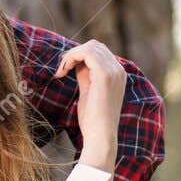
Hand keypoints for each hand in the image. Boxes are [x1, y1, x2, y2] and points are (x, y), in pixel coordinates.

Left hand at [53, 39, 122, 169]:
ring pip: (90, 46)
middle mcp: (119, 70)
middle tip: (60, 70)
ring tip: (61, 72)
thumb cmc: (92, 119)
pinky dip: (71, 58)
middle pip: (94, 45)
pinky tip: (63, 72)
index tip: (63, 70)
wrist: (100, 135)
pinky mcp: (105, 75)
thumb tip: (75, 63)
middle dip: (74, 53)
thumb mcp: (88, 91)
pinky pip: (87, 53)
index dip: (78, 56)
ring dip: (70, 56)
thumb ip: (85, 75)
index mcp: (117, 74)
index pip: (98, 52)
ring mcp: (114, 71)